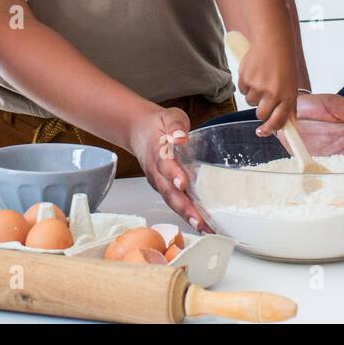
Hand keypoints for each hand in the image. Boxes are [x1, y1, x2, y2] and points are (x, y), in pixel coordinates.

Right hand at [129, 107, 206, 232]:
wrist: (139, 131)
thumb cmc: (158, 125)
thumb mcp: (169, 116)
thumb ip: (176, 125)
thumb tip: (180, 136)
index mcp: (158, 152)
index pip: (165, 164)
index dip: (174, 174)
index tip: (183, 183)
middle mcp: (157, 171)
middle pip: (169, 192)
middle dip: (184, 208)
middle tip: (199, 221)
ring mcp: (159, 182)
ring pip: (172, 201)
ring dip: (187, 215)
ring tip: (204, 228)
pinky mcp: (164, 188)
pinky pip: (175, 202)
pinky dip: (186, 214)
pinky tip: (201, 223)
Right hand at [235, 36, 301, 135]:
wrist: (272, 41)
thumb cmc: (284, 61)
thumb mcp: (292, 83)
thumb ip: (289, 103)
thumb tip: (288, 122)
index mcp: (288, 95)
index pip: (279, 120)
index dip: (270, 129)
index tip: (263, 132)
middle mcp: (273, 93)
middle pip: (261, 114)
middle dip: (261, 110)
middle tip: (263, 98)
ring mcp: (258, 86)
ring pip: (251, 102)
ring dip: (254, 95)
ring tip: (261, 79)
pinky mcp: (245, 78)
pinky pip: (242, 90)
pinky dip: (246, 84)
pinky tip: (254, 73)